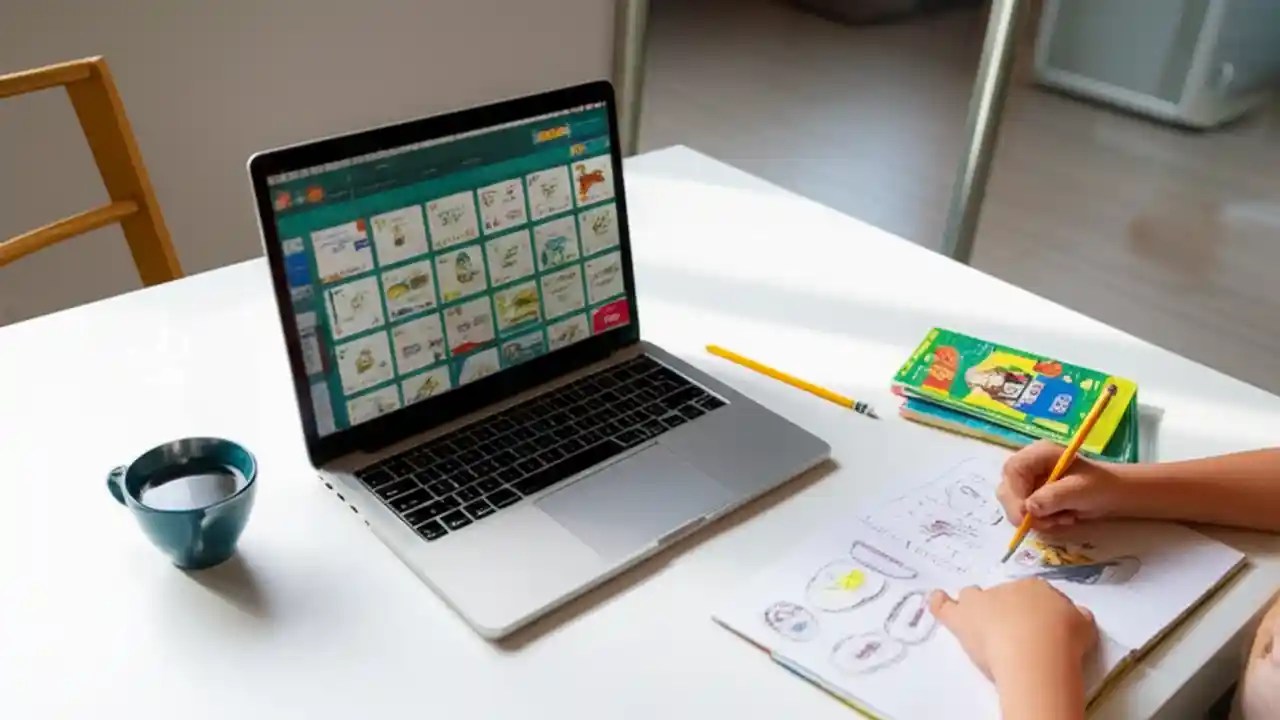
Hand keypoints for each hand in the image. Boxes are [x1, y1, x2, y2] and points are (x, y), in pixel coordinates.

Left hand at [929, 579, 1096, 683]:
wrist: (1037, 650)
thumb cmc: (1064, 638)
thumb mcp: (1083, 626)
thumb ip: (1077, 618)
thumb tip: (1076, 614)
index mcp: (1036, 588)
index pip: (1033, 595)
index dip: (1035, 612)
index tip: (1041, 628)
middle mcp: (1007, 589)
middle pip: (1003, 596)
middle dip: (1007, 610)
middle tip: (1015, 632)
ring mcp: (982, 602)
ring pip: (973, 597)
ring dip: (974, 604)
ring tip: (975, 615)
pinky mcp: (962, 620)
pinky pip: (944, 607)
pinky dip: (938, 603)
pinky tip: (934, 598)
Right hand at [997, 440, 1128, 529]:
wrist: (1113, 495)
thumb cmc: (1100, 486)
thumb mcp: (1079, 490)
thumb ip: (1052, 497)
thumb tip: (1028, 508)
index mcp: (1039, 454)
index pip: (1012, 470)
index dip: (1016, 493)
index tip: (1028, 513)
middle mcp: (1028, 465)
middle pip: (1007, 488)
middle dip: (1024, 510)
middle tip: (1046, 522)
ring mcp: (1028, 481)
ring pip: (1013, 504)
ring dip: (1034, 518)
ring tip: (1059, 519)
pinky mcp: (1031, 496)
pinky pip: (1023, 513)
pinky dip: (1039, 521)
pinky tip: (1058, 519)